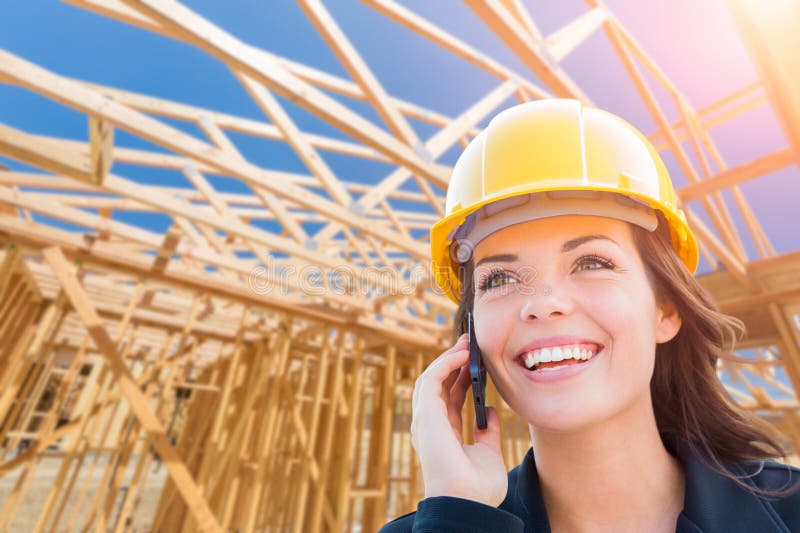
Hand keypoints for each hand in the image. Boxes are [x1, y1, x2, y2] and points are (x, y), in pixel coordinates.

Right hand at [410, 333, 506, 506]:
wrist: (468, 501)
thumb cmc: (477, 487)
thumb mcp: (489, 454)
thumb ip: (488, 432)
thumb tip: (490, 411)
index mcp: (443, 437)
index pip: (449, 400)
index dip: (460, 379)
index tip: (475, 363)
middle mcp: (430, 427)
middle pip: (438, 386)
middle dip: (452, 362)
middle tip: (469, 344)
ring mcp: (425, 421)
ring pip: (431, 379)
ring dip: (448, 358)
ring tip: (466, 343)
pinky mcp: (426, 414)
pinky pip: (432, 379)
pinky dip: (445, 363)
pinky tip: (463, 354)